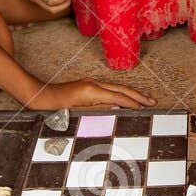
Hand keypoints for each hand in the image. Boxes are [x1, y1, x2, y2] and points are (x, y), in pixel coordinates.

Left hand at [27, 78, 153, 110]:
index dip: (133, 103)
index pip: (119, 97)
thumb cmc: (57, 108)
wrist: (42, 97)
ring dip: (132, 93)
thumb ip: (99, 109)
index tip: (145, 108)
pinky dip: (122, 92)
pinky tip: (127, 97)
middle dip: (138, 95)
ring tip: (145, 99)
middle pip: (121, 89)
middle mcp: (94, 84)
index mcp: (92, 91)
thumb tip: (118, 106)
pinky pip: (110, 87)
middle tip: (152, 102)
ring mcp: (91, 82)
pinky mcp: (89, 84)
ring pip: (117, 86)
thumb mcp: (78, 112)